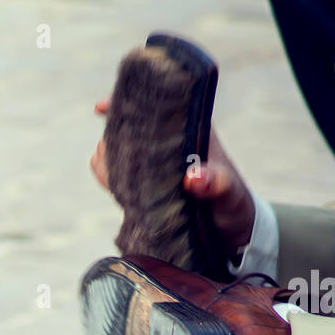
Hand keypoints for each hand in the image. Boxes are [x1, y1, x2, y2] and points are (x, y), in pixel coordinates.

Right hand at [91, 99, 256, 254]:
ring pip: (117, 154)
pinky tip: (114, 188)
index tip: (100, 108)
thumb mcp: (229, 192)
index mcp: (188, 131)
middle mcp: (167, 144)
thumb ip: (216, 183)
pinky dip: (109, 180)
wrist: (232, 230)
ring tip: (114, 177)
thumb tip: (193, 178)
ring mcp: (154, 166)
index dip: (125, 105)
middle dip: (113, 140)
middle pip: (127, 130)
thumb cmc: (234, 202)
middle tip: (111, 157)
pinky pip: (117, 178)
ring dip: (108, 162)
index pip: (153, 108)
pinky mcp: (145, 188)